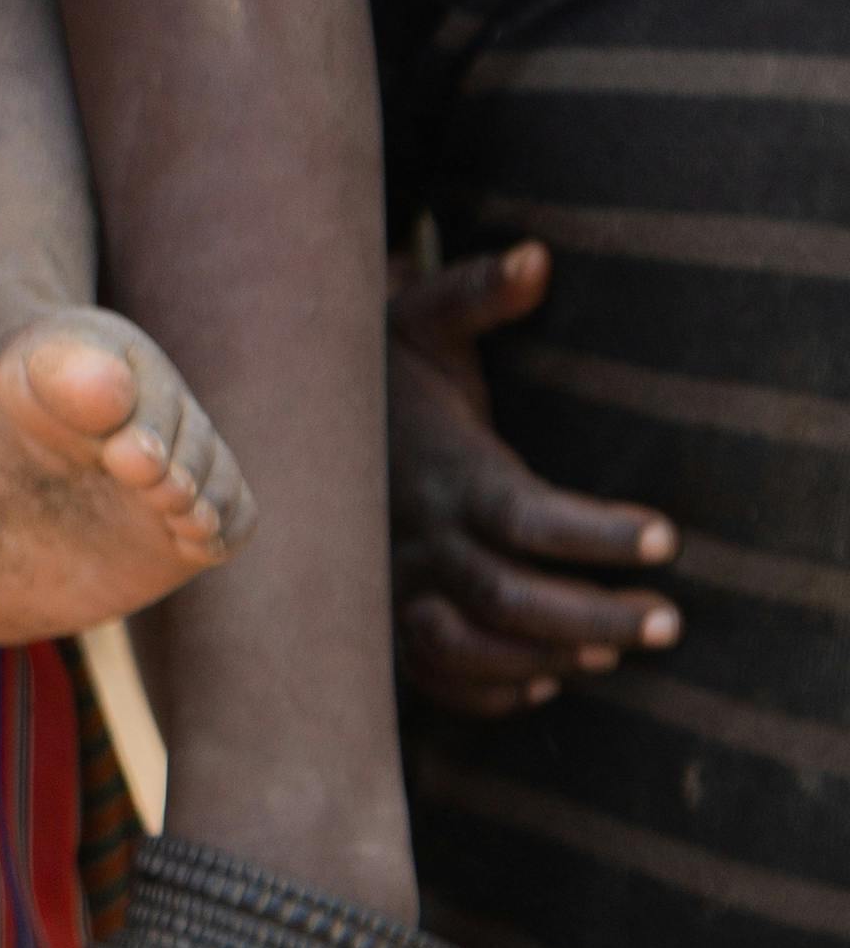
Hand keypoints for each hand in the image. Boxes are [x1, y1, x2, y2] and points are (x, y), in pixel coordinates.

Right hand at [387, 237, 677, 713]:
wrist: (278, 416)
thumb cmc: (376, 365)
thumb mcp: (421, 318)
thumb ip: (478, 293)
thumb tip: (539, 258)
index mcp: (445, 470)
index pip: (529, 516)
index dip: (599, 534)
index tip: (667, 537)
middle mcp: (419, 537)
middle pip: (513, 597)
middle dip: (597, 615)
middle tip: (670, 621)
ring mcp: (394, 584)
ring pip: (473, 647)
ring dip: (549, 655)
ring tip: (614, 650)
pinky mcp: (379, 617)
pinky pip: (434, 676)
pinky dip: (490, 689)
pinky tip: (540, 679)